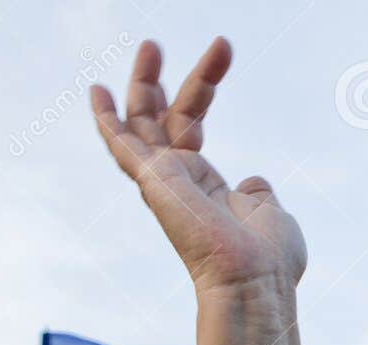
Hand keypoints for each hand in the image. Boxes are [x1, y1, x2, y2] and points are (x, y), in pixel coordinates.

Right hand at [92, 38, 306, 294]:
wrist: (255, 279)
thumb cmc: (269, 259)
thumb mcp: (270, 215)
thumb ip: (257, 195)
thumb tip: (251, 184)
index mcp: (203, 188)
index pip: (191, 128)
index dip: (200, 89)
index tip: (220, 53)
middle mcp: (178, 185)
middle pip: (162, 120)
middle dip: (161, 80)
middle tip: (154, 44)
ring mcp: (164, 184)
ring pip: (144, 124)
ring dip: (144, 83)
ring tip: (150, 46)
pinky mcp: (155, 182)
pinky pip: (124, 146)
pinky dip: (108, 120)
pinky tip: (98, 93)